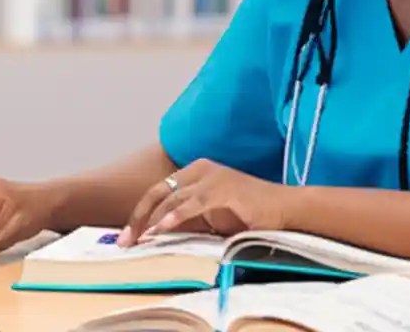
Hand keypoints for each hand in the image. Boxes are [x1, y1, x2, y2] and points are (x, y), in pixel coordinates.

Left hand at [118, 158, 287, 246]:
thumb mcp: (211, 216)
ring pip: (171, 197)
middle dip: (138, 217)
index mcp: (195, 172)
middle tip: (124, 240)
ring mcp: (212, 176)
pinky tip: (160, 228)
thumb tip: (156, 232)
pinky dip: (175, 216)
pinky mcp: (223, 188)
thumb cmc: (250, 213)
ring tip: (138, 238)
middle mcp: (200, 169)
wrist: (285, 209)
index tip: (126, 236)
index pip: (158, 191)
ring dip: (150, 220)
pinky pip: (192, 203)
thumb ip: (187, 218)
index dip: (139, 213)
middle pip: (158, 192)